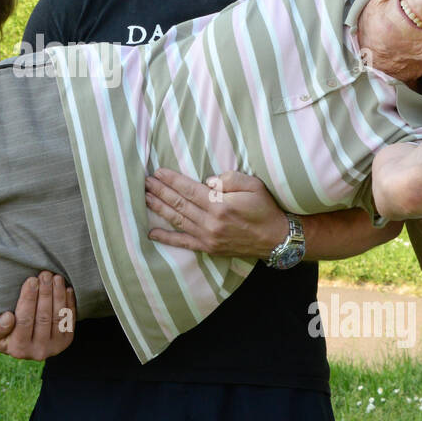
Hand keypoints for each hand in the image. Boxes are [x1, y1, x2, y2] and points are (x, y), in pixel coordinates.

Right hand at [0, 272, 75, 360]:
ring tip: (56, 278)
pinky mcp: (66, 341)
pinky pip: (69, 320)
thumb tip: (8, 317)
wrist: (23, 345)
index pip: (24, 320)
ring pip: (58, 317)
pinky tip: (67, 289)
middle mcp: (38, 351)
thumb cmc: (4, 333)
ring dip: (58, 295)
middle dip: (45, 293)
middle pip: (43, 317)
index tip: (31, 280)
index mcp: (18, 348)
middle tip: (45, 274)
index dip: (29, 299)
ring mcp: (54, 346)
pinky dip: (69, 303)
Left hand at [145, 168, 284, 258]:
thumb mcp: (252, 185)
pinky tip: (152, 232)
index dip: (171, 180)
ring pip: (178, 220)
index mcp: (220, 205)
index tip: (158, 172)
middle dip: (160, 191)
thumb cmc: (265, 208)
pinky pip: (183, 243)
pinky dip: (166, 238)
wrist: (276, 239)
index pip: (189, 190)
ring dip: (159, 208)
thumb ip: (228, 179)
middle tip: (144, 182)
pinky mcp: (208, 248)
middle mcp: (210, 223)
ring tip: (145, 197)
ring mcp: (208, 237)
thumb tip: (207, 182)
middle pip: (179, 204)